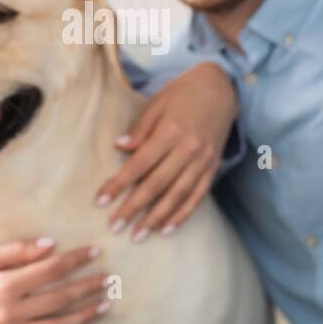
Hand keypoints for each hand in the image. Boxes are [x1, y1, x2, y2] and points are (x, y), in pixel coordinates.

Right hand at [0, 239, 108, 323]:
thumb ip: (15, 252)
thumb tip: (50, 244)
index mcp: (5, 286)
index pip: (51, 270)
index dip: (76, 260)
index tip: (96, 252)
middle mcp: (12, 313)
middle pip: (61, 299)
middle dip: (89, 288)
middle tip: (110, 280)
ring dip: (85, 316)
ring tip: (103, 305)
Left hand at [94, 61, 236, 240]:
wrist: (221, 88)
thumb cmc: (182, 94)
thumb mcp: (157, 103)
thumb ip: (140, 129)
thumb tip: (119, 147)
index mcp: (170, 131)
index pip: (140, 163)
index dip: (119, 183)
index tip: (101, 201)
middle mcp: (188, 149)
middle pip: (158, 184)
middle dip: (134, 208)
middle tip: (115, 227)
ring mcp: (203, 160)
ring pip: (178, 195)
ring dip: (157, 218)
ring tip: (138, 235)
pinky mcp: (213, 167)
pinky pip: (198, 196)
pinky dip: (182, 214)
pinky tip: (167, 229)